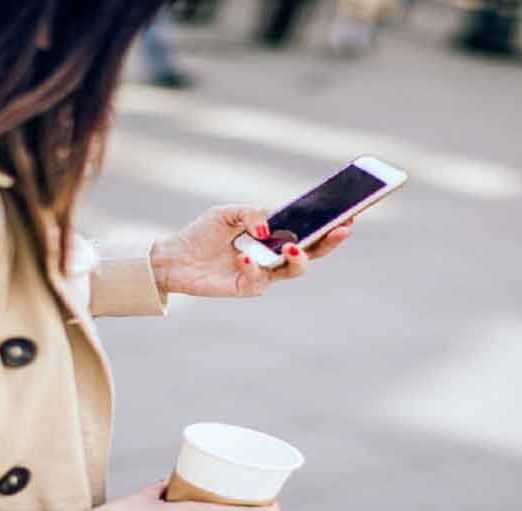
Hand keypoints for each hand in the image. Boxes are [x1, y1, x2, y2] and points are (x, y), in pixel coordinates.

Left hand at [150, 205, 353, 297]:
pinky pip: (258, 279)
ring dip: (298, 258)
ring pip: (293, 270)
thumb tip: (266, 228)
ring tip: (292, 246)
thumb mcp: (226, 213)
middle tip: (342, 228)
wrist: (173, 257)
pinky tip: (243, 255)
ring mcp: (263, 274)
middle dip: (329, 241)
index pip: (307, 230)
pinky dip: (252, 266)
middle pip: (311, 252)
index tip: (349, 213)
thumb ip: (250, 213)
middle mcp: (273, 256)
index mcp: (273, 235)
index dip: (329, 224)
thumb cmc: (201, 234)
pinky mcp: (246, 287)